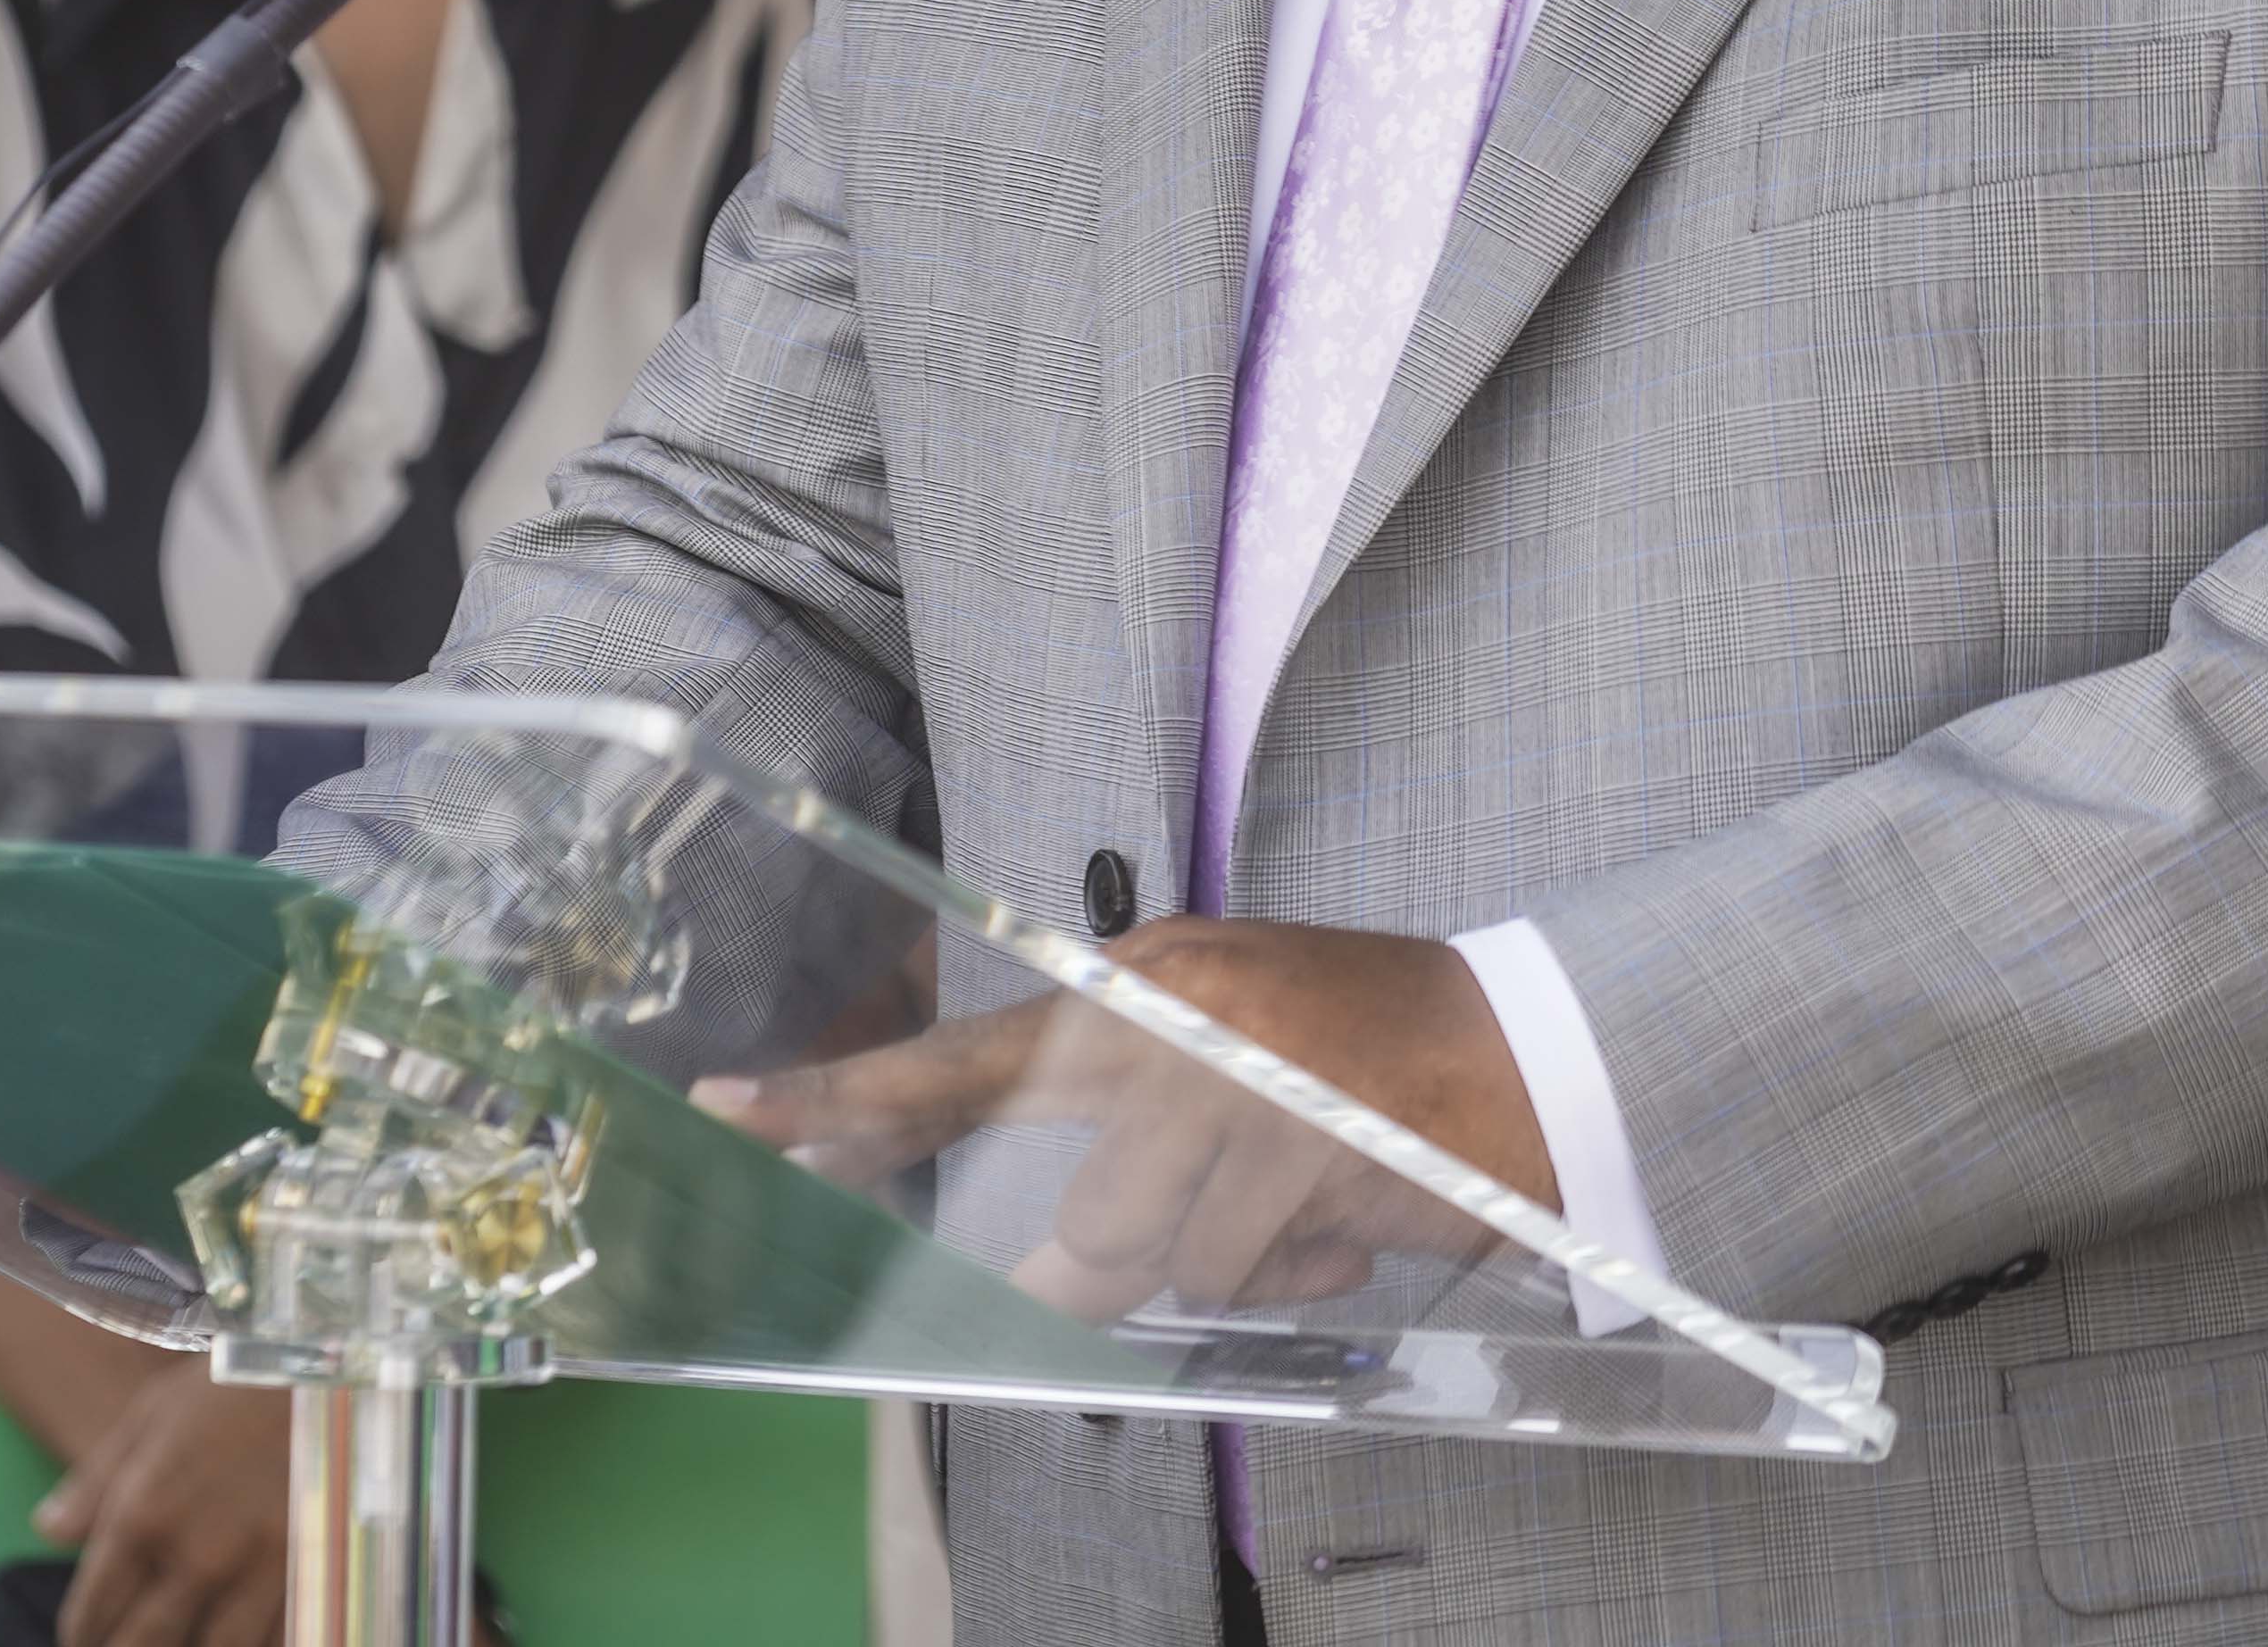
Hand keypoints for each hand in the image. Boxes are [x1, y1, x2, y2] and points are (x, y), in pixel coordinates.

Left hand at [32, 1362, 291, 1646]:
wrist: (330, 1365)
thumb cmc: (233, 1381)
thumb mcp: (152, 1414)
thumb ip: (95, 1481)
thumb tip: (48, 1531)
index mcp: (145, 1514)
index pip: (95, 1608)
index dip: (81, 1634)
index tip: (82, 1639)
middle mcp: (196, 1554)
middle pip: (144, 1645)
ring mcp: (256, 1571)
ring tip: (179, 1642)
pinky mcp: (309, 1574)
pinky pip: (274, 1639)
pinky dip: (252, 1642)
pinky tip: (236, 1632)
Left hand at [699, 917, 1551, 1321]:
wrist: (1530, 1053)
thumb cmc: (1371, 1064)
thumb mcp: (1232, 1057)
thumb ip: (1132, 1125)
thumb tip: (1055, 1254)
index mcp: (1140, 981)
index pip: (964, 1049)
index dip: (843, 1093)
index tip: (737, 1113)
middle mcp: (1165, 1008)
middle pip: (1036, 1149)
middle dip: (1041, 1251)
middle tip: (1021, 1286)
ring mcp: (1228, 1070)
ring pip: (1132, 1240)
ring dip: (1212, 1256)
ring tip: (1293, 1211)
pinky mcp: (1290, 1137)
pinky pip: (1226, 1265)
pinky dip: (1280, 1270)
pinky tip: (1337, 1219)